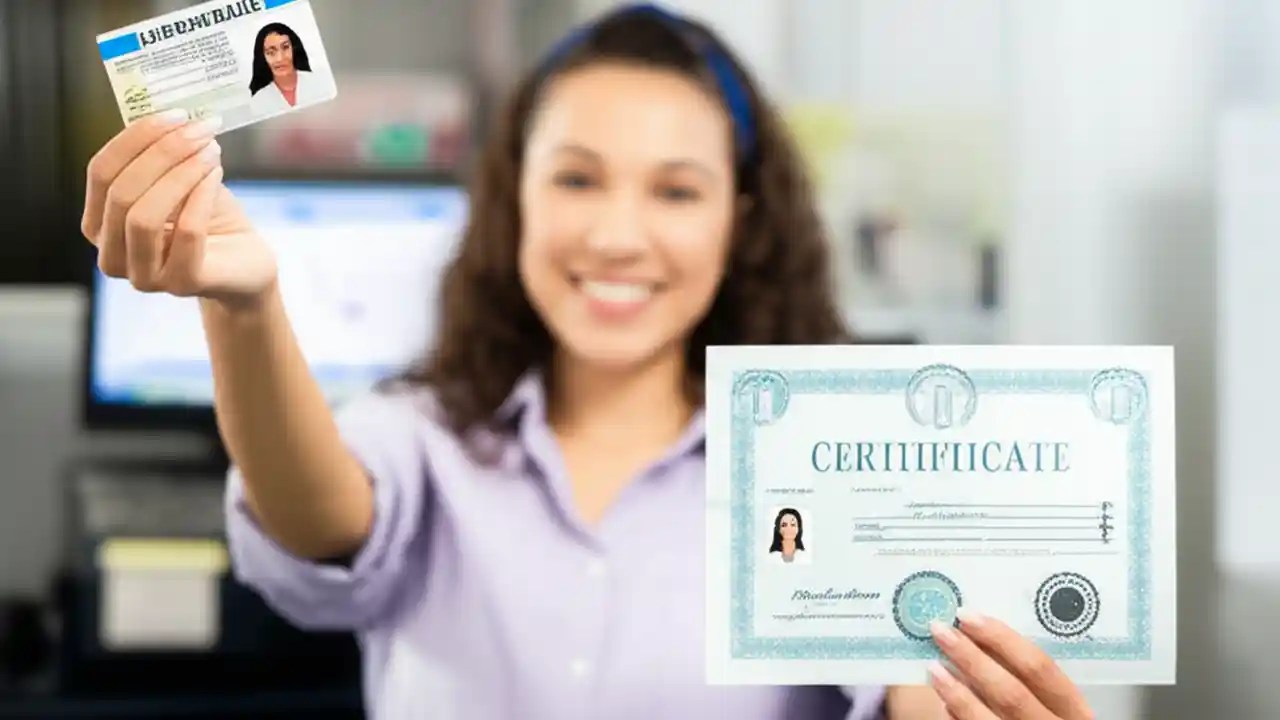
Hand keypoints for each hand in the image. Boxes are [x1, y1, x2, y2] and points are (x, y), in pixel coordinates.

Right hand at [82, 110, 277, 307]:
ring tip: (211, 151)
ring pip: (144, 216)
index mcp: (99, 225)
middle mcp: (112, 255)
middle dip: (162, 153)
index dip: (134, 139)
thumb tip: (166, 114)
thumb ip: (160, 156)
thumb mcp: (177, 181)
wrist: (245, 264)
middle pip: (121, 193)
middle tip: (199, 129)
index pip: (100, 173)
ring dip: (180, 174)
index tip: (174, 113)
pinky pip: (186, 234)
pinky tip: (217, 175)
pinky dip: (201, 196)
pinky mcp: (182, 283)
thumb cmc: (206, 219)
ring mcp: (144, 276)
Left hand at [927, 611, 1093, 719]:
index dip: (1003, 639)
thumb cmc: (1043, 717)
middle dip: (972, 659)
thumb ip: (1025, 675)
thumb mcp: (1049, 701)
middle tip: (941, 631)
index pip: (1041, 668)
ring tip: (934, 668)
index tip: (968, 616)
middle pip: (1012, 693)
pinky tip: (944, 702)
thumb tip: (979, 635)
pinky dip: (960, 717)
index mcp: (1074, 710)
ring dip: (957, 692)